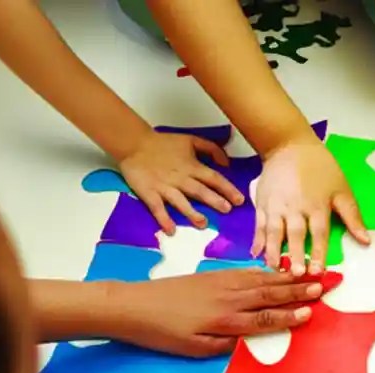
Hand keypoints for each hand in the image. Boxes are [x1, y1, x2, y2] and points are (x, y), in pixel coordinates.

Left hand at [109, 268, 328, 356]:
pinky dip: (267, 270)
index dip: (289, 315)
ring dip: (289, 277)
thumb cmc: (163, 333)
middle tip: (326, 283)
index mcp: (225, 319)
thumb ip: (224, 345)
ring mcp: (222, 283)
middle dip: (299, 289)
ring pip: (262, 279)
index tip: (312, 312)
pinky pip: (248, 272)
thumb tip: (249, 340)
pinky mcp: (214, 275)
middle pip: (270, 293)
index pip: (264, 317)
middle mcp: (229, 297)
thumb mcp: (193, 348)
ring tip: (311, 273)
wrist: (134, 304)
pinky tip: (278, 270)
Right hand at [119, 130, 244, 235]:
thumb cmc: (164, 143)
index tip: (240, 200)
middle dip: (214, 200)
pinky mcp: (149, 193)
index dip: (227, 189)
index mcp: (192, 166)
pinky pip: (157, 208)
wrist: (133, 143)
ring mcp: (164, 187)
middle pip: (200, 190)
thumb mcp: (191, 140)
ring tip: (202, 223)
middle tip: (227, 210)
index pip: (213, 178)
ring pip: (180, 201)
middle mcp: (180, 178)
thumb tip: (227, 163)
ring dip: (191, 212)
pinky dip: (163, 219)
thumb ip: (211, 149)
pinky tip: (171, 230)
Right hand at [254, 136, 369, 274]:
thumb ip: (352, 217)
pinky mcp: (262, 202)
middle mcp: (295, 207)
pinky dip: (256, 239)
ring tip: (273, 268)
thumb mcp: (341, 189)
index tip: (318, 272)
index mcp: (316, 205)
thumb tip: (365, 241)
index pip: (319, 233)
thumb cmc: (321, 168)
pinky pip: (258, 224)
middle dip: (294, 255)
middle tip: (295, 274)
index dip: (319, 253)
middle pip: (295, 234)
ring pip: (273, 231)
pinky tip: (255, 254)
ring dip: (273, 251)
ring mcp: (276, 205)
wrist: (289, 145)